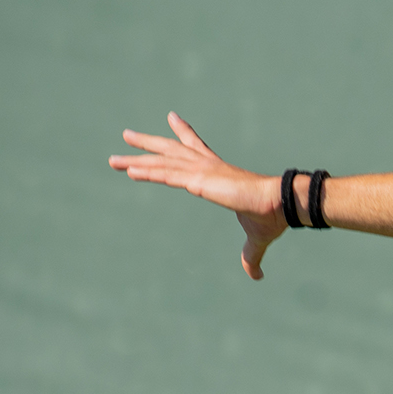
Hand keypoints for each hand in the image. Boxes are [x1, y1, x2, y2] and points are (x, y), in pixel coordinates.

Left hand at [109, 112, 284, 279]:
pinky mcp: (199, 181)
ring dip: (136, 159)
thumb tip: (255, 277)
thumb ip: (249, 255)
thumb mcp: (256, 238)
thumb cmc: (271, 216)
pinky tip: (129, 171)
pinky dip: (147, 172)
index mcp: (220, 173)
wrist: (279, 204)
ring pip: (162, 161)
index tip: (172, 116)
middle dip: (149, 142)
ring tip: (113, 160)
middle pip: (171, 149)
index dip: (183, 133)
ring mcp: (202, 171)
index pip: (196, 148)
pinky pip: (167, 175)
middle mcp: (208, 166)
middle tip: (127, 135)